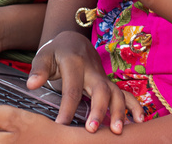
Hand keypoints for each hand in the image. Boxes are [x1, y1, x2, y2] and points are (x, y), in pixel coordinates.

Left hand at [28, 32, 142, 132]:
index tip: (62, 125)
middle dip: (98, 110)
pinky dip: (134, 106)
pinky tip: (139, 120)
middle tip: (92, 130)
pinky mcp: (109, 84)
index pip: (72, 88)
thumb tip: (32, 84)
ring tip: (117, 130)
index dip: (67, 108)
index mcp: (75, 63)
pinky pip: (125, 93)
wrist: (74, 41)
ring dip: (119, 111)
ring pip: (116, 92)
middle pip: (99, 90)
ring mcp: (103, 77)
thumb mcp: (44, 55)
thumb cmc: (57, 51)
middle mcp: (92, 71)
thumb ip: (38, 70)